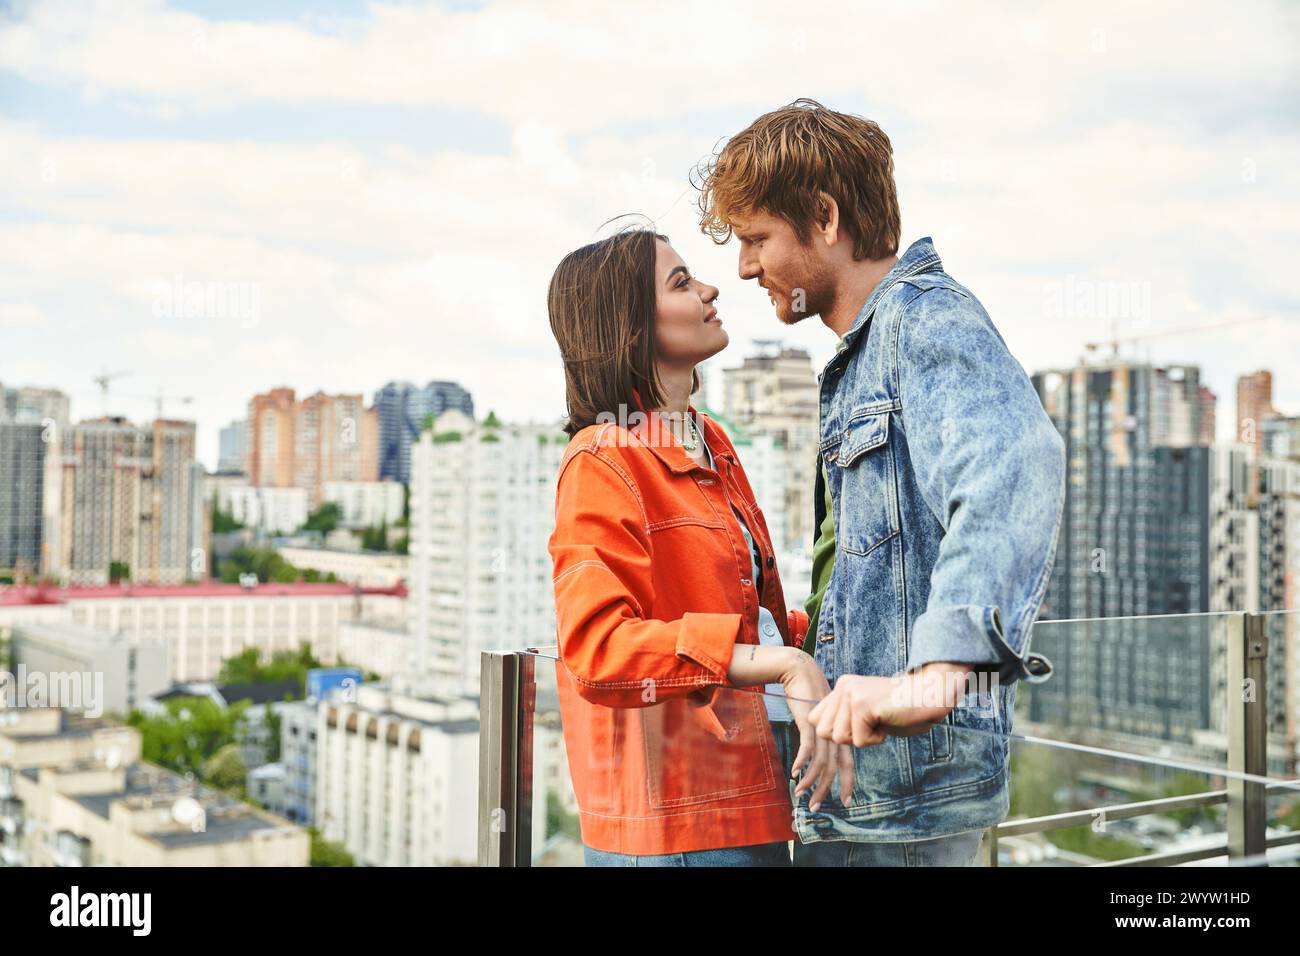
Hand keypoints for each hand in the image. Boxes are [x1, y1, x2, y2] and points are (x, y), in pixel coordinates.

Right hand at [779, 653, 854, 811]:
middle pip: (834, 767)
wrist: (802, 673)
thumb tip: (822, 750)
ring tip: (799, 793)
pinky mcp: (809, 723)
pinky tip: (795, 771)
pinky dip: (802, 761)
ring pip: (820, 762)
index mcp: (839, 734)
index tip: (846, 800)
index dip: (847, 782)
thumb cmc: (810, 694)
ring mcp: (822, 729)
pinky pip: (807, 747)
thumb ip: (824, 733)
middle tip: (817, 807)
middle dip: (826, 790)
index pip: (847, 762)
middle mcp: (834, 734)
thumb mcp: (821, 717)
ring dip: (809, 780)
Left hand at [806, 671, 953, 747]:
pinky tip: (888, 722)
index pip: (816, 719)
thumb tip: (822, 734)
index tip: (861, 725)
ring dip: (863, 738)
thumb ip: (844, 718)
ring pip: (839, 738)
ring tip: (880, 722)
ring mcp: (851, 694)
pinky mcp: (861, 705)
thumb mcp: (866, 713)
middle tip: (871, 724)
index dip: (836, 731)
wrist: (930, 696)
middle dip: (848, 737)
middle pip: (823, 731)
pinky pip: (858, 741)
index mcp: (842, 686)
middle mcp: (843, 686)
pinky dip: (876, 740)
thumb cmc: (902, 710)